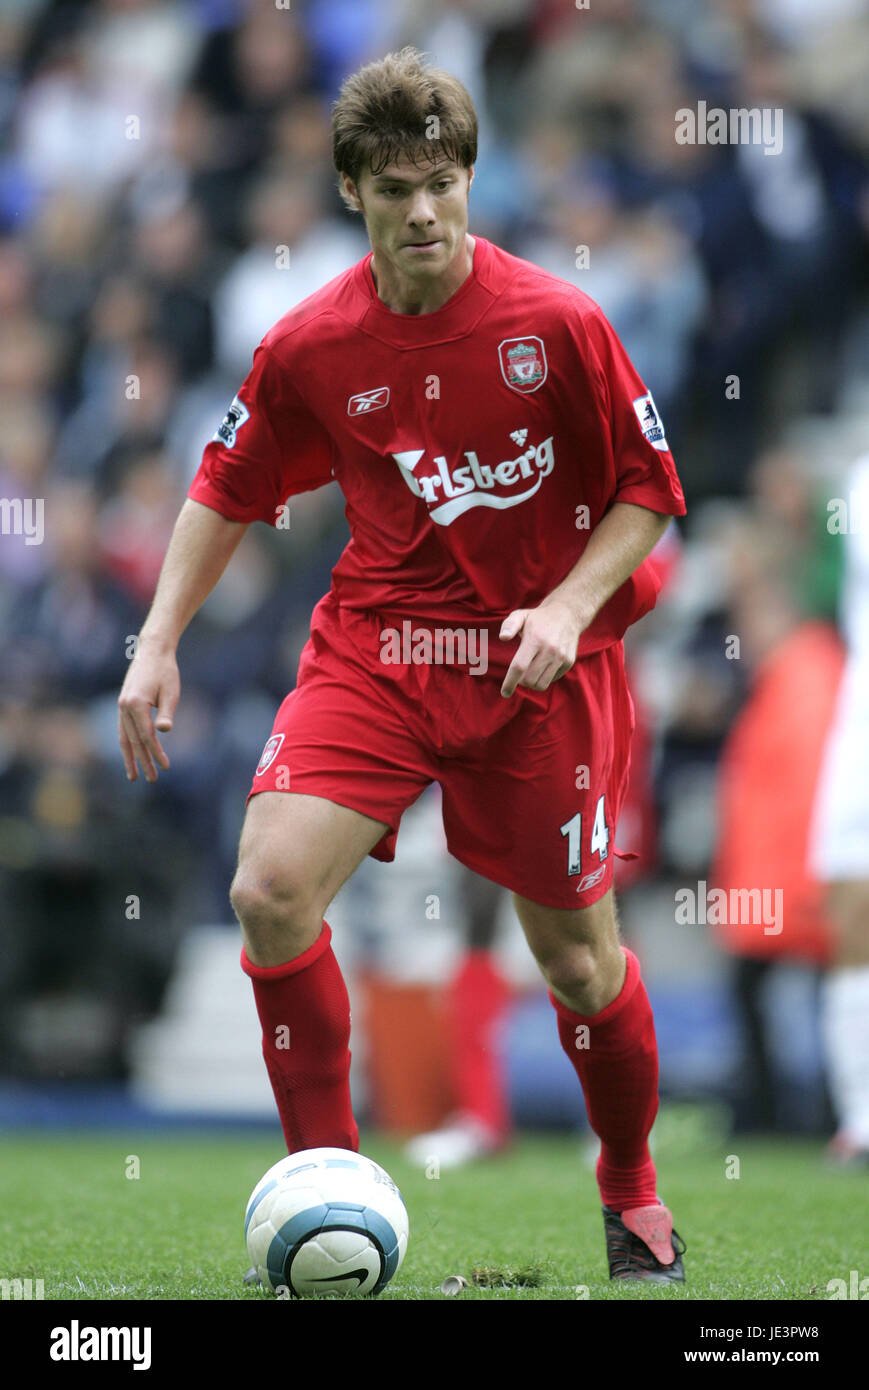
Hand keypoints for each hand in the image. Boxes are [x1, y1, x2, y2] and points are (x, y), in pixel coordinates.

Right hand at [118, 638, 179, 781]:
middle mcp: (124, 707)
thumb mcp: (171, 691)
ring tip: (133, 776)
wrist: (152, 650)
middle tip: (152, 779)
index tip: (165, 767)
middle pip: (134, 741)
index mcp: (136, 704)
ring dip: (129, 758)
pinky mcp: (122, 704)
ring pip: (124, 738)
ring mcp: (120, 706)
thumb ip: (166, 712)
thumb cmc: (165, 671)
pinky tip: (130, 755)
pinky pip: (122, 730)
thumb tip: (163, 731)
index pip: (146, 736)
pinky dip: (126, 744)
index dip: (156, 753)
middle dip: (143, 761)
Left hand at [499, 599, 582, 697]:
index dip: (510, 682)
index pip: (519, 667)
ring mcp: (561, 657)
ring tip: (529, 672)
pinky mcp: (569, 662)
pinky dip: (544, 678)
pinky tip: (543, 666)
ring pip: (542, 684)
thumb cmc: (539, 618)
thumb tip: (503, 638)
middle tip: (519, 673)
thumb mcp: (521, 615)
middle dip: (520, 682)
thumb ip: (509, 625)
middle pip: (530, 679)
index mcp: (535, 639)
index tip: (505, 693)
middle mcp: (550, 650)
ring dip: (532, 683)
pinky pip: (552, 680)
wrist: (568, 614)